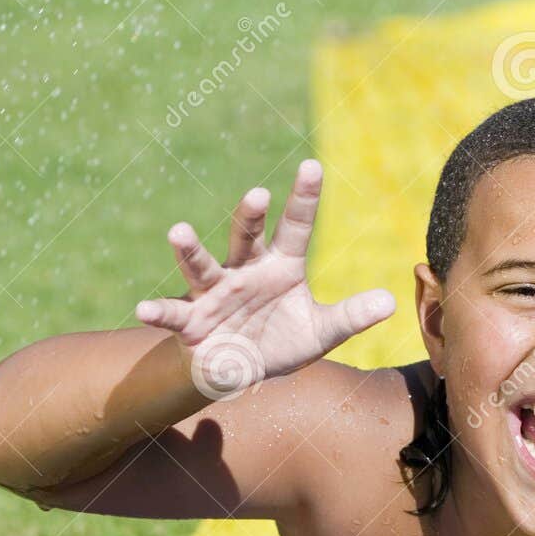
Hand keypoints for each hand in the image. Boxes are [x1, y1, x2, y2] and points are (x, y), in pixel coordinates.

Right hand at [135, 160, 395, 396]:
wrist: (241, 370)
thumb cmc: (280, 341)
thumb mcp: (321, 332)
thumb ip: (350, 316)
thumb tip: (390, 301)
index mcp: (281, 267)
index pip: (297, 227)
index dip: (304, 198)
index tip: (313, 166)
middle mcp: (246, 271)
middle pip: (247, 237)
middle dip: (250, 217)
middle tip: (257, 196)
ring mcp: (215, 293)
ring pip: (203, 266)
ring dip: (190, 250)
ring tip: (178, 231)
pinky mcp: (192, 320)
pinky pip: (173, 313)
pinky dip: (159, 311)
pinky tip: (144, 310)